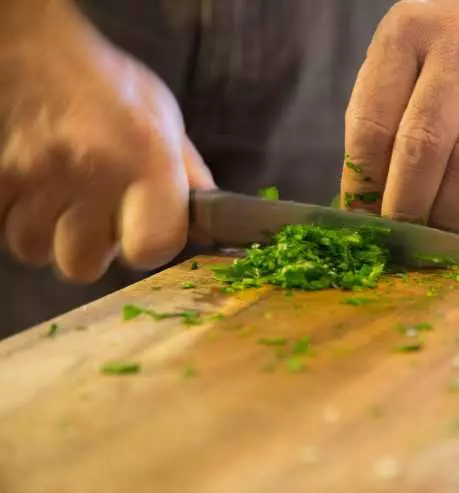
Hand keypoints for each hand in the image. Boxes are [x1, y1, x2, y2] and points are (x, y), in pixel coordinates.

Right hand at [0, 4, 213, 281]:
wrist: (42, 50)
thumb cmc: (113, 88)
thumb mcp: (166, 123)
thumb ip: (189, 177)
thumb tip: (208, 226)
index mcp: (148, 161)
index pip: (152, 248)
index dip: (151, 246)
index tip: (147, 229)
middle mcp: (94, 172)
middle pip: (84, 264)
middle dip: (93, 247)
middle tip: (99, 214)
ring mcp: (38, 175)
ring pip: (36, 249)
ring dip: (49, 233)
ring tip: (65, 197)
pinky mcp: (0, 174)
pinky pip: (3, 227)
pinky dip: (17, 216)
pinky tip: (39, 190)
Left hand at [342, 0, 458, 234]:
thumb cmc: (446, 41)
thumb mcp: (402, 58)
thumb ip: (384, 118)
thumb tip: (369, 200)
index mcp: (404, 36)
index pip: (373, 125)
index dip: (365, 184)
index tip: (362, 220)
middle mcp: (457, 47)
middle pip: (424, 146)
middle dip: (407, 207)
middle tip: (401, 239)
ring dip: (450, 213)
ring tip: (437, 239)